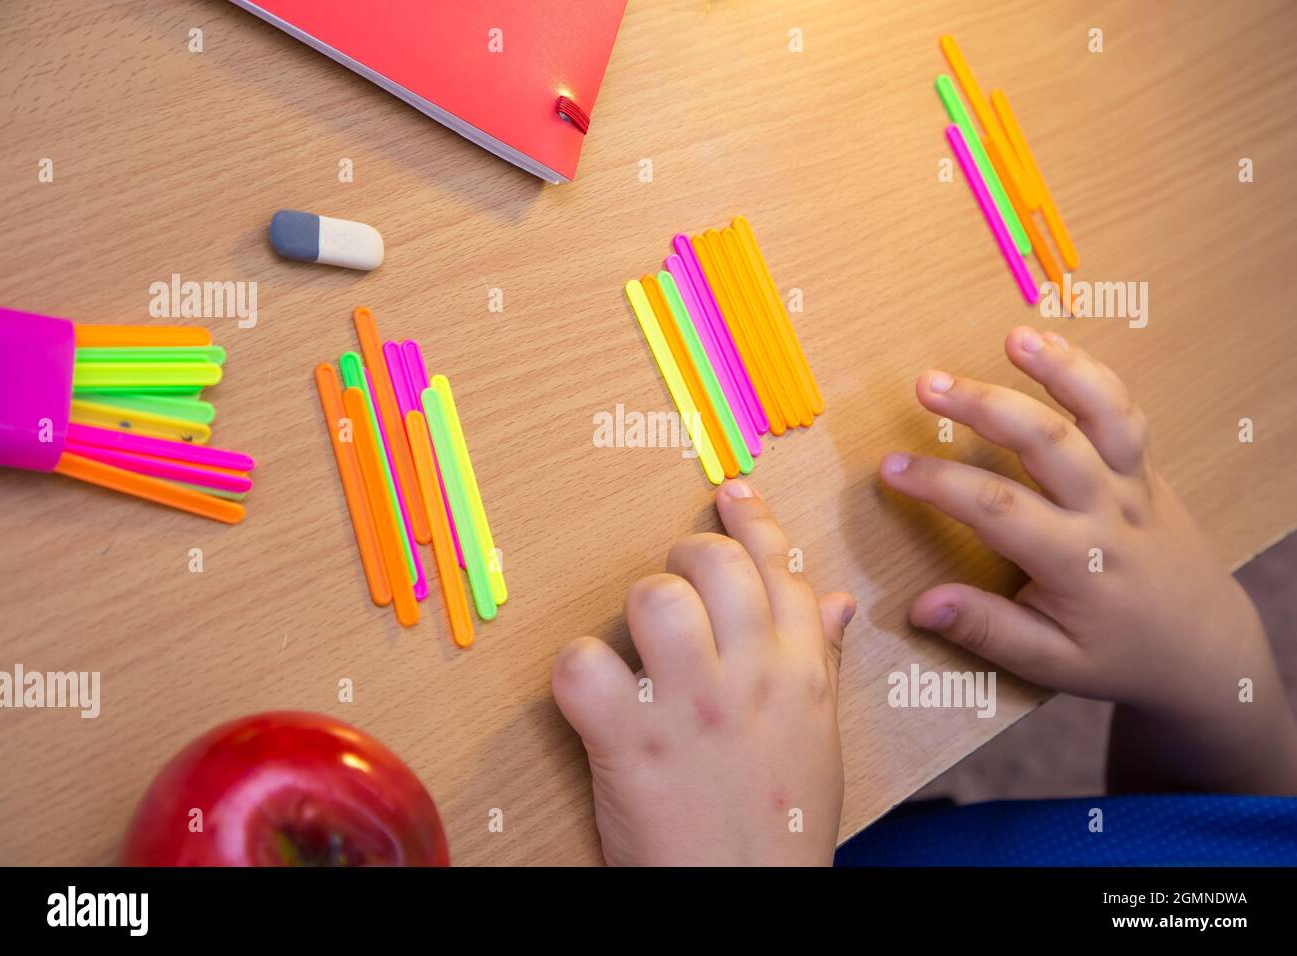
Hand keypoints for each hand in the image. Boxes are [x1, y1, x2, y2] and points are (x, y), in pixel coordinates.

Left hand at [552, 480, 854, 864]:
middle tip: (675, 585)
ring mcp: (687, 705)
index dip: (749, 520)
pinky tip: (593, 696)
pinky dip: (578, 672)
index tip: (728, 494)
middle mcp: (749, 675)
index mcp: (800, 672)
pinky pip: (585, 664)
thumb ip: (823, 660)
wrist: (746, 904)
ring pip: (653, 598)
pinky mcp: (628, 740)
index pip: (779, 566)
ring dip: (639, 611)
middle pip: (712, 565)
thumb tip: (837, 600)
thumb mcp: (819, 739)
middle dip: (685, 559)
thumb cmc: (782, 828)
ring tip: (639, 646)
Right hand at [880, 327, 1296, 793]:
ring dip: (1058, 370)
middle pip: (1049, 444)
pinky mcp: (1145, 467)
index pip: (1001, 511)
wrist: (1203, 646)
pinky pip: (1124, 410)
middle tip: (926, 385)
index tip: (892, 469)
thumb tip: (921, 606)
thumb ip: (988, 630)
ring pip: (1100, 415)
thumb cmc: (1119, 656)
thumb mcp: (1052, 664)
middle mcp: (1109, 513)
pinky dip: (1090, 373)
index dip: (941, 486)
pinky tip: (1050, 343)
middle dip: (985, 407)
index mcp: (1080, 564)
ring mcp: (1133, 484)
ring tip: (1013, 338)